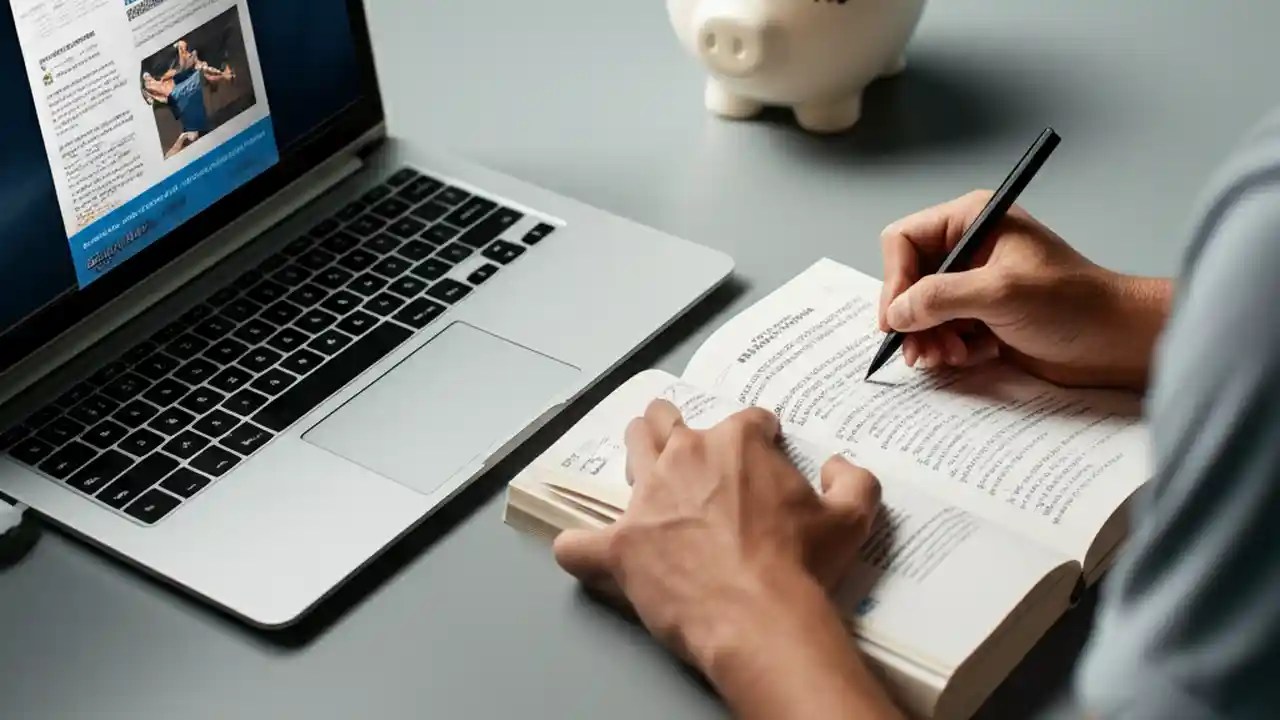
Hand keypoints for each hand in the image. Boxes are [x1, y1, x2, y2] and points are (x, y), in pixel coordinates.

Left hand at [554, 400, 902, 719]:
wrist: (759, 614)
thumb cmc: (802, 565)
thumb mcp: (850, 518)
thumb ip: (854, 481)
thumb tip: (841, 466)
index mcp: (737, 444)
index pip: (748, 421)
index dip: (759, 434)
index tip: (764, 449)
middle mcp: (685, 457)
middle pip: (667, 421)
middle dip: (674, 424)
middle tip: (683, 442)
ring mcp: (647, 499)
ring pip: (629, 452)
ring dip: (635, 452)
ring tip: (640, 464)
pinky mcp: (621, 545)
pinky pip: (580, 544)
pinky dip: (582, 549)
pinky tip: (585, 553)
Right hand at [878, 190, 1172, 389]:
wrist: (1115, 341)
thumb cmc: (1073, 304)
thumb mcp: (1000, 293)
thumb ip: (941, 298)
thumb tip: (897, 313)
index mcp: (972, 221)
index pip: (904, 241)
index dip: (896, 280)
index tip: (898, 319)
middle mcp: (968, 248)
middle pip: (909, 280)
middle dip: (913, 318)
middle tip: (921, 350)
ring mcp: (974, 284)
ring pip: (922, 311)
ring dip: (929, 338)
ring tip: (949, 356)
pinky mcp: (982, 316)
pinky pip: (942, 332)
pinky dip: (949, 349)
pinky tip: (972, 356)